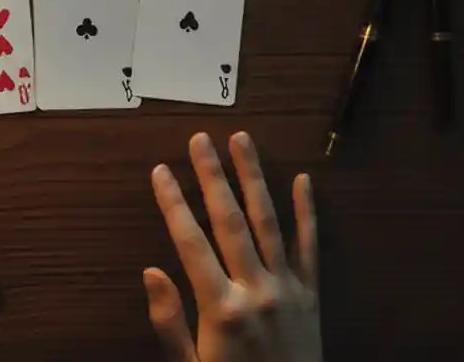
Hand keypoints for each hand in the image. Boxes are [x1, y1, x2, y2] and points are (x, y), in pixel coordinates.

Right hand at [144, 132, 320, 361]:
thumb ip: (168, 323)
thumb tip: (150, 273)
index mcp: (221, 309)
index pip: (190, 243)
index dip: (173, 203)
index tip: (160, 171)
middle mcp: (256, 291)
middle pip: (230, 222)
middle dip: (212, 177)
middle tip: (200, 140)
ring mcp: (288, 290)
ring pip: (269, 223)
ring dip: (254, 179)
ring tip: (241, 141)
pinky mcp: (312, 296)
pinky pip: (310, 247)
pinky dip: (307, 213)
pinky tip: (304, 180)